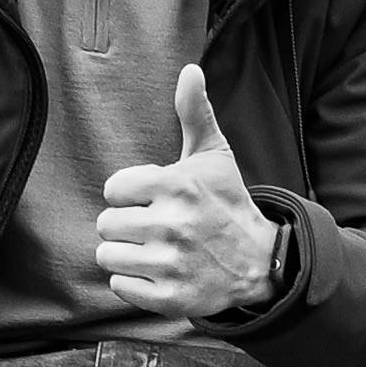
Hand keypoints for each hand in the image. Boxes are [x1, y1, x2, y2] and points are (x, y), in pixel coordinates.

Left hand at [95, 66, 280, 327]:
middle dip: (126, 225)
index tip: (153, 200)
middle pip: (106, 224)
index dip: (129, 195)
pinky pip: (119, 286)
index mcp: (176, 186)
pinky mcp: (169, 297)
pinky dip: (133, 282)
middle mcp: (172, 225)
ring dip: (125, 254)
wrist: (259, 261)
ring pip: (107, 256)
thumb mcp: (214, 156)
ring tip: (152, 250)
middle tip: (155, 227)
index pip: (113, 189)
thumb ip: (194, 112)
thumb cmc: (227, 203)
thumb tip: (190, 69)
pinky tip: (157, 272)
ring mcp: (170, 264)